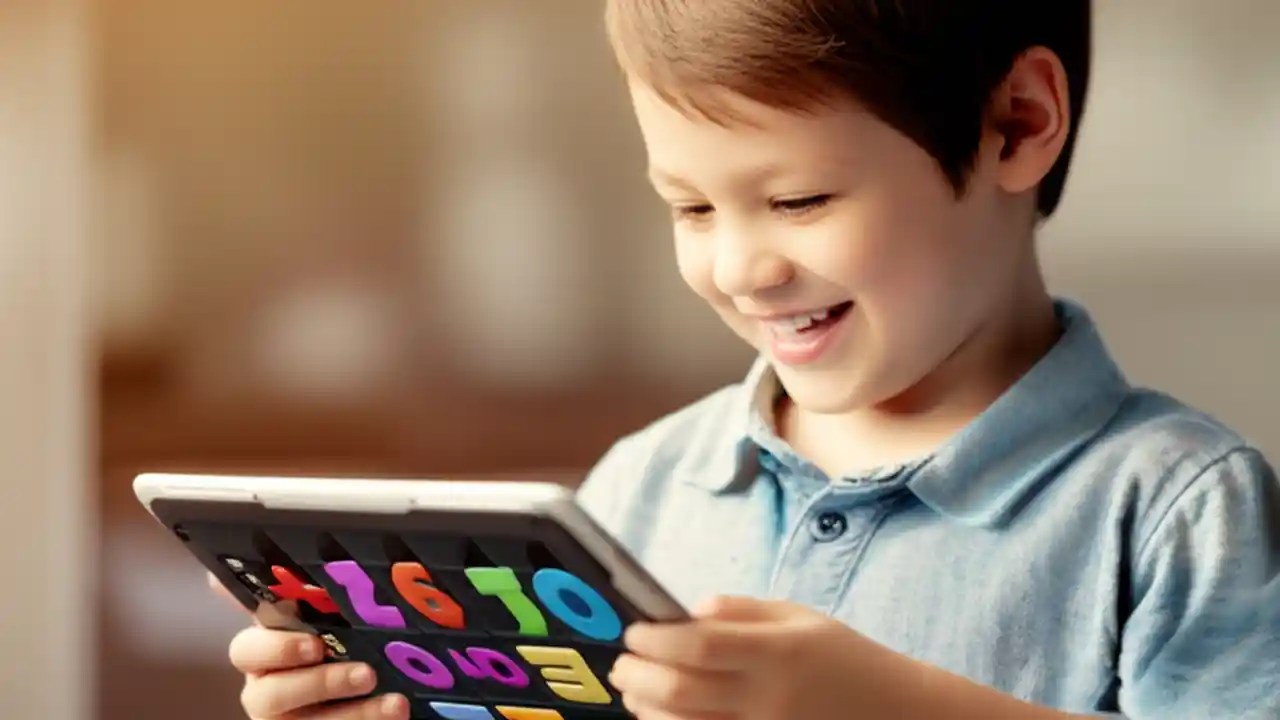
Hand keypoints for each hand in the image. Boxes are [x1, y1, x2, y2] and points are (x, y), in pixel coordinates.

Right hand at [211, 572, 410, 719]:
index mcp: (263, 651)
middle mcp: (266, 689)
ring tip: (394, 702)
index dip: (276, 648)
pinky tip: (397, 711)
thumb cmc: (333, 639)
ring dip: (354, 714)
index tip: (314, 643)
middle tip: (365, 673)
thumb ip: (305, 590)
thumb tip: (262, 558)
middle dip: (320, 683)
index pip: (248, 648)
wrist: (353, 685)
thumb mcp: (325, 613)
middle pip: (272, 693)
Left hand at [608, 596, 901, 719]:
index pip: (698, 643)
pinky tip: (664, 719)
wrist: (894, 714)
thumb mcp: (799, 617)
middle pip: (681, 691)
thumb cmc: (842, 659)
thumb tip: (688, 611)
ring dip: (647, 710)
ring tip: (637, 693)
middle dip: (637, 676)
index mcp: (776, 652)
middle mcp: (767, 698)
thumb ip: (742, 611)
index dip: (655, 638)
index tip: (634, 632)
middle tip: (622, 664)